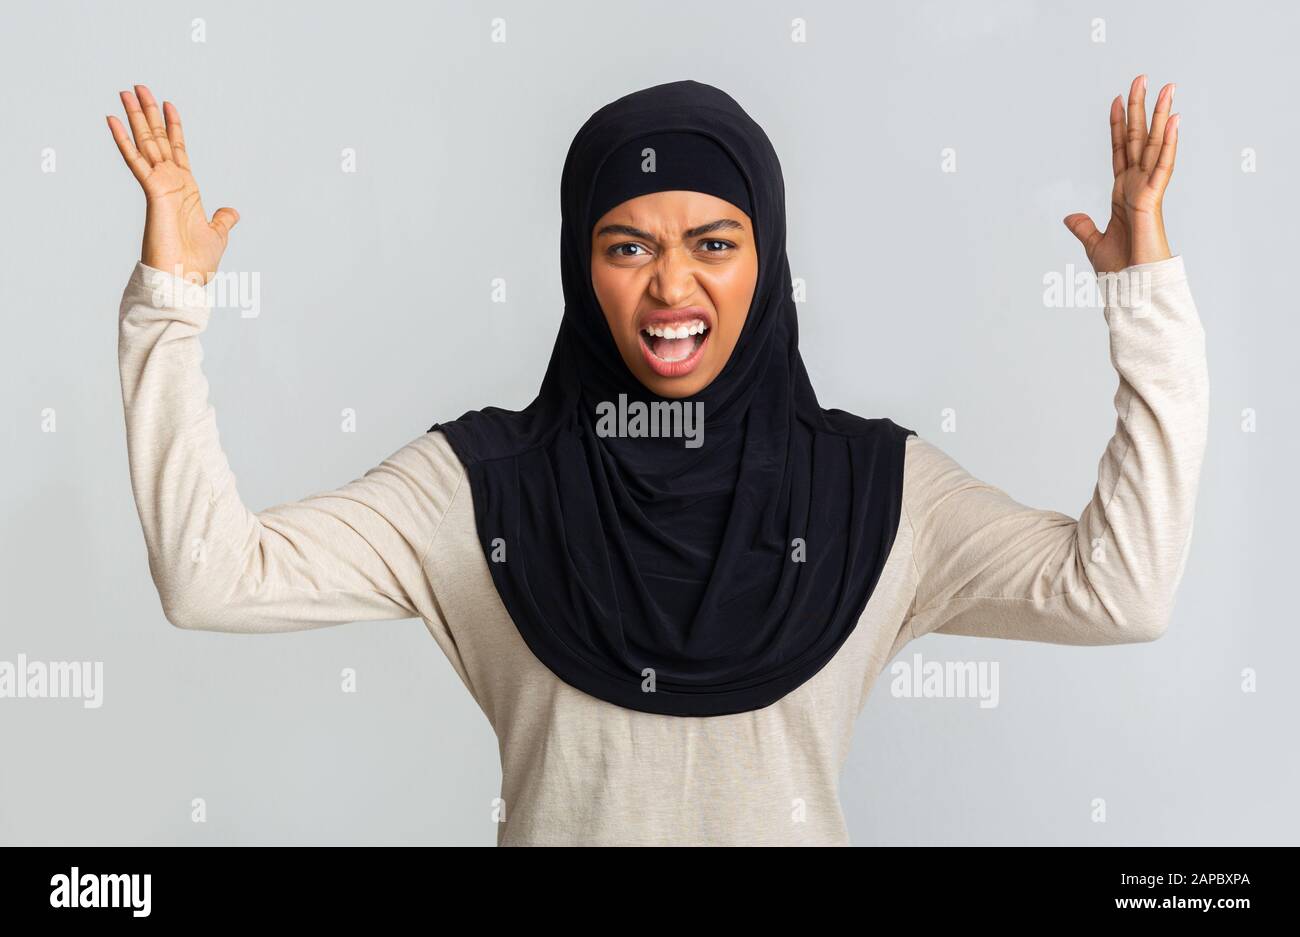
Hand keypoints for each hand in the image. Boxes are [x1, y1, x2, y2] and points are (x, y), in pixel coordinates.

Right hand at [107, 84, 238, 284]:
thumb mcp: (218, 235)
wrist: (185, 279)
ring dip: (135, 116)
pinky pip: (136, 160)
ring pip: (146, 143)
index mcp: (185, 189)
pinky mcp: (152, 191)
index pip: (178, 149)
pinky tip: (113, 120)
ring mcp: (159, 185)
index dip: (174, 126)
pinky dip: (124, 139)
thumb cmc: (196, 263)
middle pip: (158, 139)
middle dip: (149, 113)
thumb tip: (232, 212)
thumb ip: (223, 220)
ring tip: (126, 91)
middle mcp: (170, 182)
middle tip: (138, 87)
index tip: (169, 104)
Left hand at [1064, 74, 1178, 274]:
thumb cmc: (1119, 269)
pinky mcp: (1153, 200)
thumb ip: (1083, 227)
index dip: (1117, 124)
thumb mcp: (1093, 243)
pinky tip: (1173, 120)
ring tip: (1167, 87)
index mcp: (1123, 192)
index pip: (1119, 150)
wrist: (1129, 287)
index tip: (1117, 99)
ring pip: (1154, 145)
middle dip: (1140, 108)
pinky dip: (1168, 143)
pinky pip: (1163, 166)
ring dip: (1160, 115)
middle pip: (1138, 138)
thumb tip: (1070, 216)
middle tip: (1142, 77)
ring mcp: (1147, 191)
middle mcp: (1137, 186)